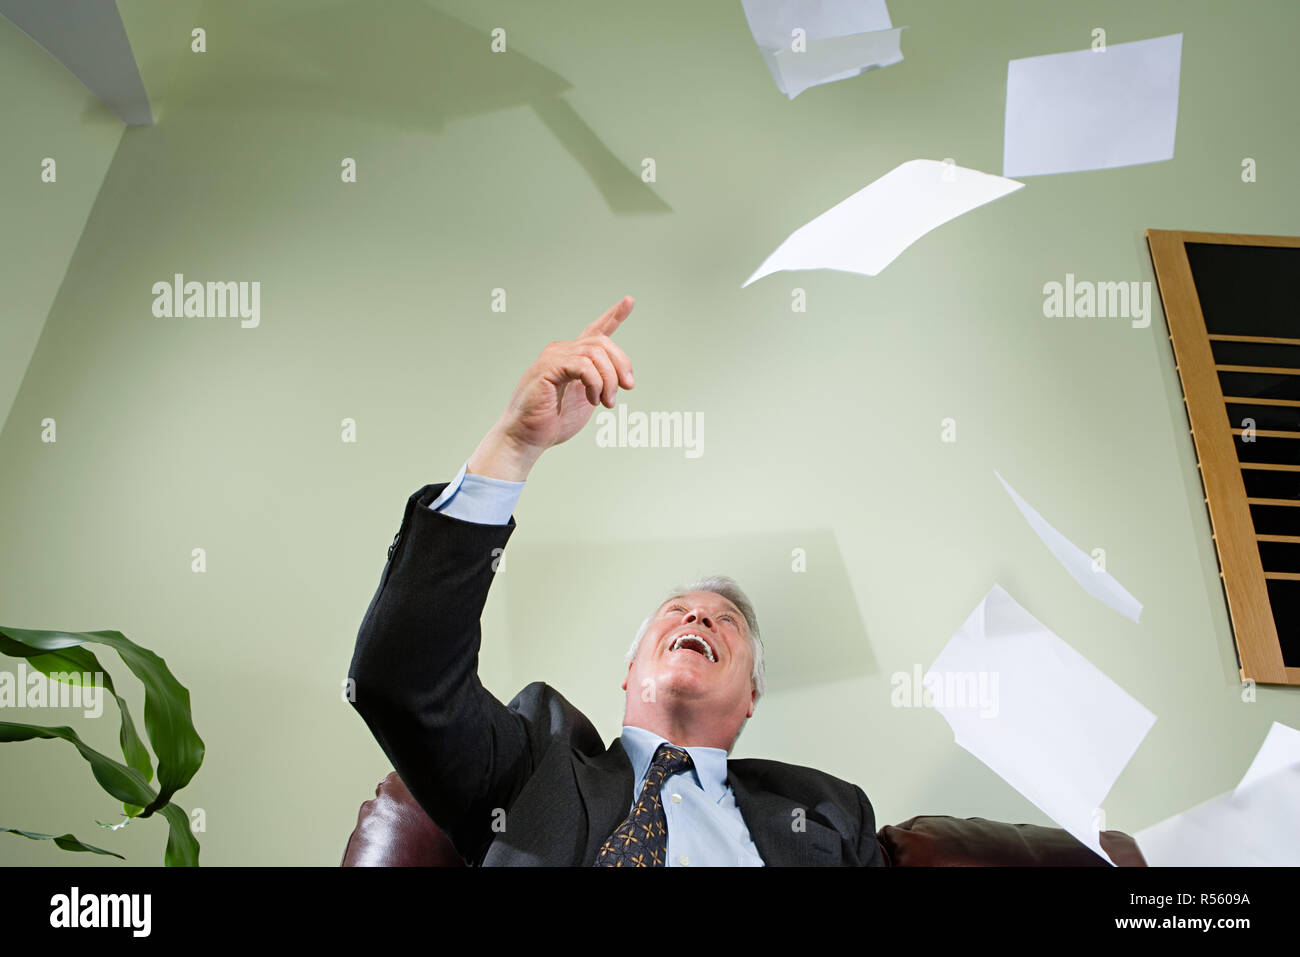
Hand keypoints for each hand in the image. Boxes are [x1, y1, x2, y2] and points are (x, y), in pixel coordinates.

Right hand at [468, 296, 634, 480]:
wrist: (526, 438)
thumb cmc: (552, 421)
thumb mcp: (585, 399)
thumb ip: (600, 384)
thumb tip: (620, 379)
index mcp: (571, 358)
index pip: (594, 331)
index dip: (613, 315)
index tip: (629, 301)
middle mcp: (561, 351)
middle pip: (602, 342)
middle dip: (621, 364)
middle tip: (627, 388)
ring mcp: (553, 357)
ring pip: (595, 353)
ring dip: (609, 379)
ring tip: (606, 402)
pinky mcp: (548, 368)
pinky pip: (583, 365)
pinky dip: (595, 382)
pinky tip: (593, 399)